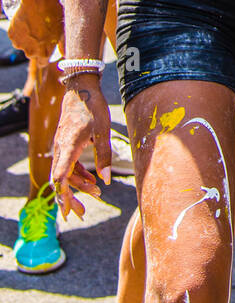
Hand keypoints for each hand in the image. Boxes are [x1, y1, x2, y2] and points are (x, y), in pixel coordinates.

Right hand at [7, 0, 63, 61]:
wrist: (37, 0)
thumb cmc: (53, 14)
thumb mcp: (62, 30)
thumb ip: (62, 45)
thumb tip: (66, 55)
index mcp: (43, 53)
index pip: (42, 63)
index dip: (45, 57)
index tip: (46, 50)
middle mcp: (29, 52)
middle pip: (32, 54)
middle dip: (36, 47)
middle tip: (41, 34)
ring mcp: (19, 43)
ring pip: (23, 45)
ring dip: (27, 39)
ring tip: (34, 25)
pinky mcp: (12, 34)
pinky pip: (16, 36)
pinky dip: (20, 32)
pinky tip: (27, 22)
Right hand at [50, 80, 112, 219]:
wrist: (81, 89)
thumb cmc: (92, 107)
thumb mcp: (103, 130)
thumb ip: (105, 154)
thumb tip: (107, 179)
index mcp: (68, 147)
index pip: (60, 177)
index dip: (63, 195)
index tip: (68, 210)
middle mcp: (60, 149)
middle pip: (60, 180)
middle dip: (70, 198)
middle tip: (81, 213)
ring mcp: (61, 146)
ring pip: (65, 173)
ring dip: (78, 186)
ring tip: (96, 195)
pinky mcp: (66, 144)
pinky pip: (68, 165)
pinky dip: (79, 174)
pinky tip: (92, 181)